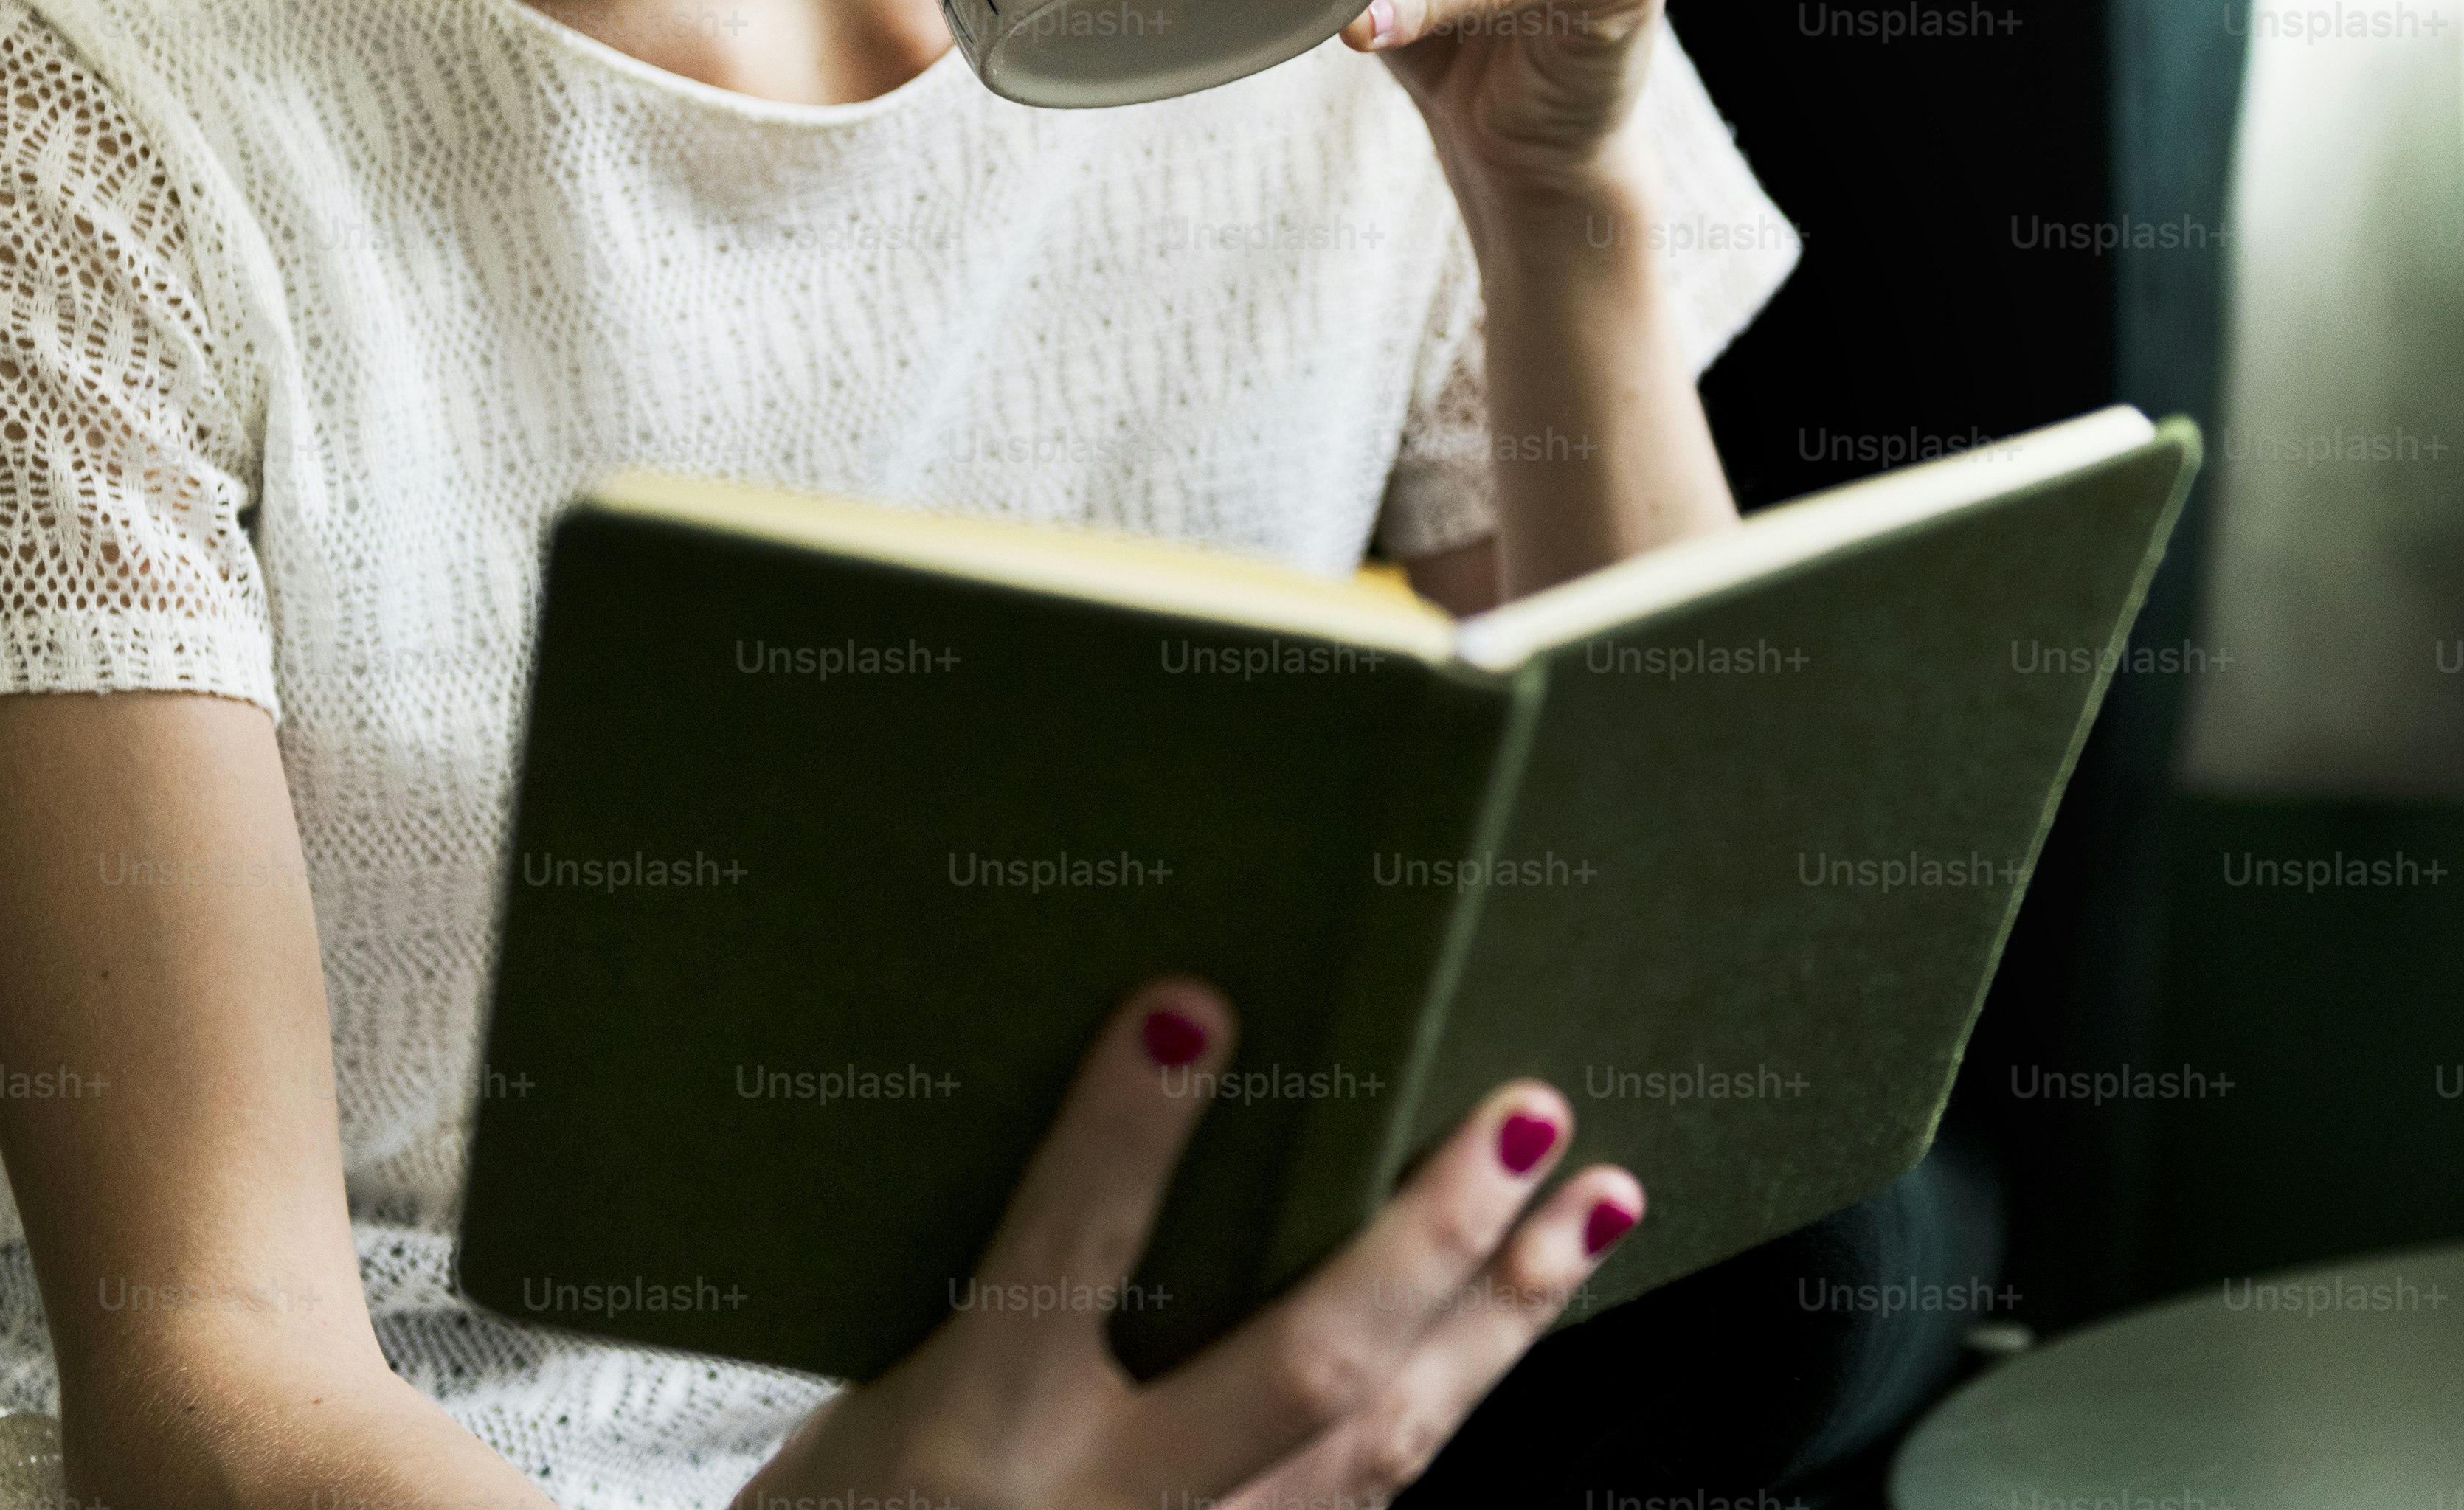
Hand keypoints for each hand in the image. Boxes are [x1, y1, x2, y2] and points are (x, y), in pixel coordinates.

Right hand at [733, 978, 1643, 1509]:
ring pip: (1388, 1440)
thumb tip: (1129, 1050)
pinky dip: (1474, 1385)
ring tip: (1594, 1194)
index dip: (1126, 1134)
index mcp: (983, 1427)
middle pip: (1299, 1370)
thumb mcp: (894, 1374)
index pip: (1066, 1254)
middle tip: (1522, 1116)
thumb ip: (1000, 1252)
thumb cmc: (870, 1498)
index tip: (1190, 1004)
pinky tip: (1538, 1302)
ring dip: (1506, 1313)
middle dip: (1427, 1241)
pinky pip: (1388, 1487)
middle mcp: (1107, 1509)